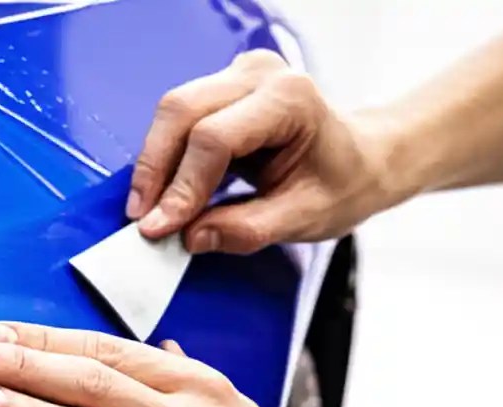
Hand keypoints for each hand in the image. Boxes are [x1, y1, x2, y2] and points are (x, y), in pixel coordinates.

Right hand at [128, 49, 399, 253]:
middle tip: (142, 218)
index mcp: (290, 98)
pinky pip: (178, 118)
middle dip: (155, 169)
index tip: (159, 228)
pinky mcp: (221, 88)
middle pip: (182, 112)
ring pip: (172, 111)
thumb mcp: (304, 218)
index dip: (182, 186)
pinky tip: (164, 192)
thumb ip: (247, 230)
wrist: (361, 160)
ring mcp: (238, 76)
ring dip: (154, 163)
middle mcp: (260, 75)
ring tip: (149, 209)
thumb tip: (190, 236)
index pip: (215, 137)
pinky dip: (165, 157)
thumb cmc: (342, 184)